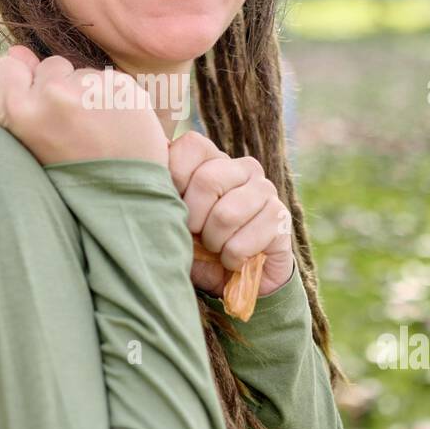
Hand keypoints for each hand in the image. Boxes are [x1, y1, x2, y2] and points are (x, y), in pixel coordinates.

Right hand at [0, 45, 168, 167]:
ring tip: (98, 132)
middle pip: (50, 66)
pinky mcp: (122, 87)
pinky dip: (115, 99)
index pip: (9, 66)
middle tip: (74, 129)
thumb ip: (18, 94)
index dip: (24, 83)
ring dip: (90, 94)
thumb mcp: (30, 140)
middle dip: (60, 87)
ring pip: (83, 73)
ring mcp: (90, 88)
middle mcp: (53, 95)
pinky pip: (111, 81)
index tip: (39, 107)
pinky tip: (118, 127)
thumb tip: (19, 51)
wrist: (123, 201)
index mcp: (20, 113)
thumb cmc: (70, 173)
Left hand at [168, 131, 294, 297]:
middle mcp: (242, 168)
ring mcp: (265, 189)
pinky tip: (234, 261)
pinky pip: (244, 241)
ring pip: (226, 214)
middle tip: (196, 235)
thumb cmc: (197, 248)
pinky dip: (231, 259)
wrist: (234, 282)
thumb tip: (149, 182)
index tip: (173, 207)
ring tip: (216, 249)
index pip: (191, 146)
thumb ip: (162, 198)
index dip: (175, 179)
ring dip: (214, 243)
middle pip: (208, 180)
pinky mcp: (280, 217)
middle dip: (193, 220)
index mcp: (212, 160)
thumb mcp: (173, 223)